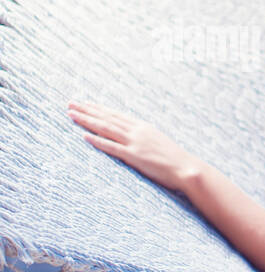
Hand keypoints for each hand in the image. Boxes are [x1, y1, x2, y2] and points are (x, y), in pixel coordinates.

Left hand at [68, 102, 204, 191]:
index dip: (99, 108)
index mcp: (143, 127)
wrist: (187, 168)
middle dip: (87, 110)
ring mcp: (135, 143)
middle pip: (107, 118)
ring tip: (72, 114)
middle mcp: (137, 131)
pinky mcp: (135, 156)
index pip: (116, 115)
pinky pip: (113, 147)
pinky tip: (85, 136)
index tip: (85, 103)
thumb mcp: (159, 141)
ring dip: (87, 121)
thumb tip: (134, 136)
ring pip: (106, 128)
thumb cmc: (175, 158)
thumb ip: (144, 137)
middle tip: (70, 103)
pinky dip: (98, 141)